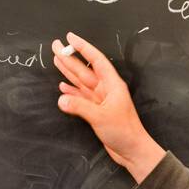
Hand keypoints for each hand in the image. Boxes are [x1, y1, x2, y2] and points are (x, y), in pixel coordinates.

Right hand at [52, 31, 164, 182]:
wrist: (132, 151)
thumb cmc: (124, 132)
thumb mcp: (101, 117)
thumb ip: (80, 106)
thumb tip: (62, 98)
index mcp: (112, 85)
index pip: (96, 60)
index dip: (83, 47)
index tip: (71, 37)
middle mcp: (106, 90)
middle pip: (85, 70)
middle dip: (70, 58)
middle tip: (55, 46)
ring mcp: (101, 101)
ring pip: (81, 82)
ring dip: (69, 72)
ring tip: (56, 59)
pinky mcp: (97, 112)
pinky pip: (81, 98)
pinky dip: (72, 92)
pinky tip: (63, 86)